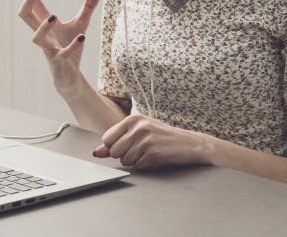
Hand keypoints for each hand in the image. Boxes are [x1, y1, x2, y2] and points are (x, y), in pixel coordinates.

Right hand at [17, 0, 100, 94]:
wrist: (70, 76)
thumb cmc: (70, 47)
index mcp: (43, 22)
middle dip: (27, 2)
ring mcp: (49, 48)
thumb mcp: (81, 23)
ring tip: (55, 16)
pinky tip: (83, 38)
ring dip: (43, 27)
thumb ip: (88, 5)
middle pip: (23, 16)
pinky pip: (62, 54)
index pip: (31, 2)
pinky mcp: (59, 61)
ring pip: (35, 38)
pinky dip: (72, 46)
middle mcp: (42, 34)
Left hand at [92, 114, 212, 169]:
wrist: (190, 144)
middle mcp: (138, 127)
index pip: (106, 139)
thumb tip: (96, 152)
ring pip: (124, 160)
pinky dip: (145, 166)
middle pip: (113, 151)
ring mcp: (146, 140)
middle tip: (140, 149)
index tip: (128, 144)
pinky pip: (137, 167)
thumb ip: (116, 142)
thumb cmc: (162, 137)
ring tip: (149, 152)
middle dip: (124, 155)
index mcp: (132, 119)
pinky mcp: (153, 153)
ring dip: (135, 161)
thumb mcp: (138, 133)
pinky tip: (155, 157)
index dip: (114, 146)